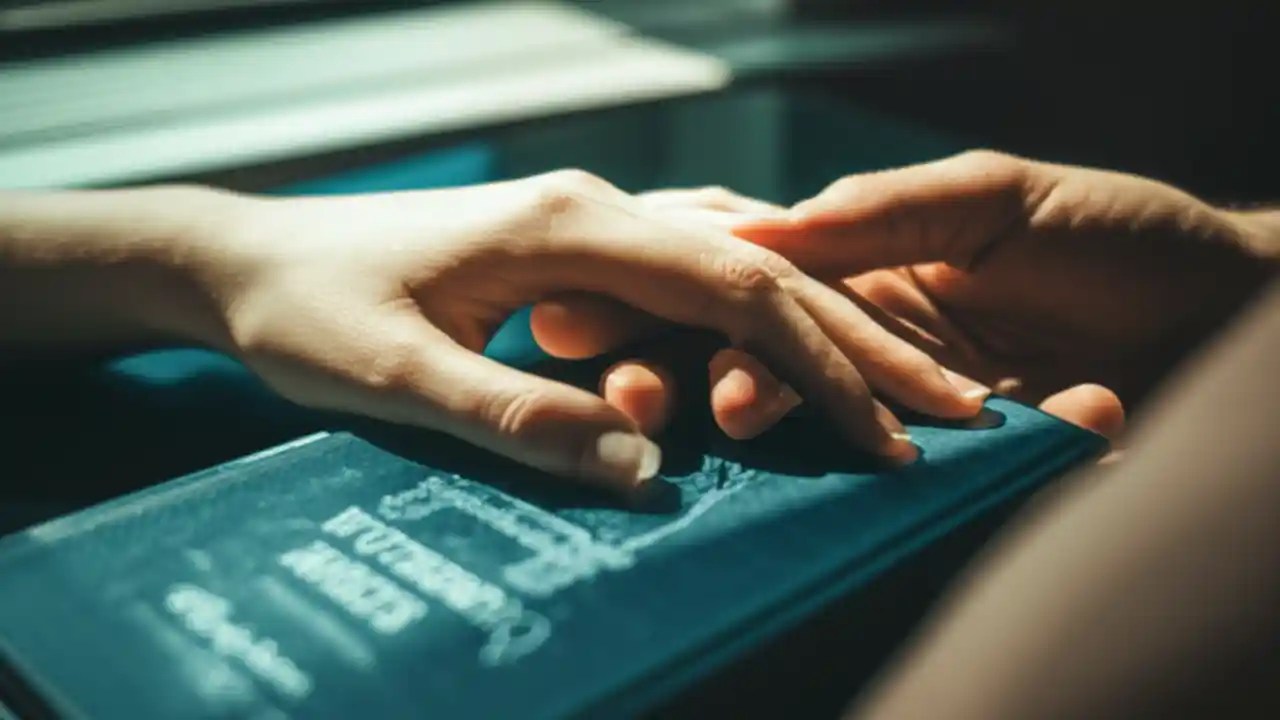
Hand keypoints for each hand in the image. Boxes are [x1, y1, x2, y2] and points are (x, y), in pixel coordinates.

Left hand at [184, 170, 986, 489]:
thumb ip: (518, 417)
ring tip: (911, 387)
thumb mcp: (396, 376)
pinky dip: (770, 319)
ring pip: (746, 269)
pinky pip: (700, 277)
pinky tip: (811, 347)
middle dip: (865, 342)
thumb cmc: (310, 312)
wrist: (248, 258)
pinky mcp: (581, 249)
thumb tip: (649, 464)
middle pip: (767, 270)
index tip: (892, 436)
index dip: (824, 363)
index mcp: (575, 225)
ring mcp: (595, 222)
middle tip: (959, 411)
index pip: (737, 290)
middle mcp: (602, 209)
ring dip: (831, 326)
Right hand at [535, 152, 1274, 439]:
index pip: (739, 286)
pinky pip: (893, 473)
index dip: (659, 299)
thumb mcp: (997, 198)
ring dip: (753, 414)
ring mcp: (903, 407)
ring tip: (718, 417)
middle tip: (626, 394)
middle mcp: (868, 341)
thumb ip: (883, 215)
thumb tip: (758, 231)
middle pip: (748, 360)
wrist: (1226, 309)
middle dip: (679, 374)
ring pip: (802, 421)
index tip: (575, 316)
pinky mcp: (950, 463)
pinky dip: (859, 462)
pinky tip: (832, 459)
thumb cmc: (1118, 231)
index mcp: (863, 270)